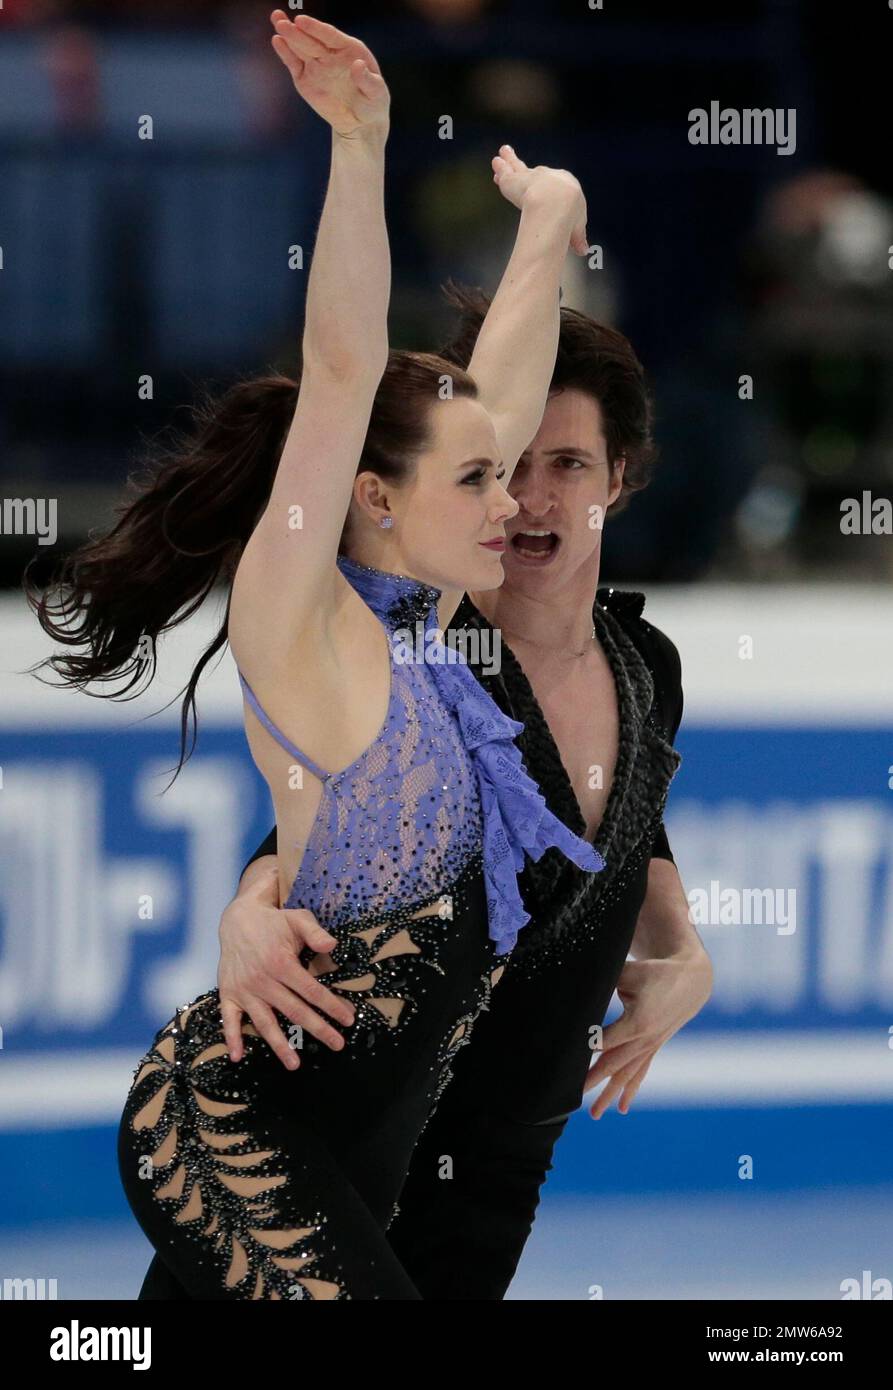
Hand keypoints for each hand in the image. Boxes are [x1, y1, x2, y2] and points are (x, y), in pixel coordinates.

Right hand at [217, 863, 355, 1070]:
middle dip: (318, 1029)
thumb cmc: (274, 922)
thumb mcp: (298, 920)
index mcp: (282, 963)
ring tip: (295, 1064)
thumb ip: (315, 932)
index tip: (348, 1020)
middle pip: (294, 1011)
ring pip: (264, 1022)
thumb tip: (334, 945)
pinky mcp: (228, 994)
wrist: (237, 919)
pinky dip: (232, 1038)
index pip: (312, 991)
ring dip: (280, 1045)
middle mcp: (263, 980)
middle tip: (337, 1045)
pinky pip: (229, 1019)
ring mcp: (244, 990)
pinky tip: (237, 1057)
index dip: (331, 1006)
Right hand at [270, 10, 388, 138]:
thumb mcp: (377, 94)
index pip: (330, 36)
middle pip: (311, 40)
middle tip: (281, 20)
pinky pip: (294, 64)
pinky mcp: (305, 78)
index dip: (315, 28)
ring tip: (276, 20)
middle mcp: (330, 53)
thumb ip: (368, 80)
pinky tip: (277, 41)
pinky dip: (286, 53)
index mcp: (349, 49)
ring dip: (287, 35)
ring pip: (300, 47)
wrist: (360, 123)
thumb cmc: (373, 104)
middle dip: (296, 30)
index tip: (301, 21)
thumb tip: (358, 66)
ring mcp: (316, 65)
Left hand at [491, 145, 588, 255]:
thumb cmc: (569, 214)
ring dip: (511, 161)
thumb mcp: (577, 228)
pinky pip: (505, 170)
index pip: (553, 185)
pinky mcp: (513, 180)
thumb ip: (577, 237)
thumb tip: (583, 250)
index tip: (538, 197)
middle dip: (526, 172)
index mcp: (565, 183)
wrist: (557, 203)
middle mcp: (546, 176)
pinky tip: (496, 162)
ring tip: (504, 153)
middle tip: (517, 170)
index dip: (544, 190)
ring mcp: (528, 177)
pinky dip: (500, 166)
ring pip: (519, 168)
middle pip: (533, 174)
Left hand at [583, 947, 712, 1118]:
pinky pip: (640, 1073)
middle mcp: (645, 1040)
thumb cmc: (653, 972)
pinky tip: (621, 1108)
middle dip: (593, 1081)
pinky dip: (630, 1090)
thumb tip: (576, 987)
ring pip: (626, 1075)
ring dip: (609, 1094)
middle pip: (613, 1064)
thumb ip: (603, 981)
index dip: (588, 1050)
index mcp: (638, 1022)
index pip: (606, 1041)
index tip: (568, 1063)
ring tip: (595, 1114)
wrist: (691, 981)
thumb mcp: (628, 973)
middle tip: (572, 1096)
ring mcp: (651, 1046)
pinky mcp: (653, 1047)